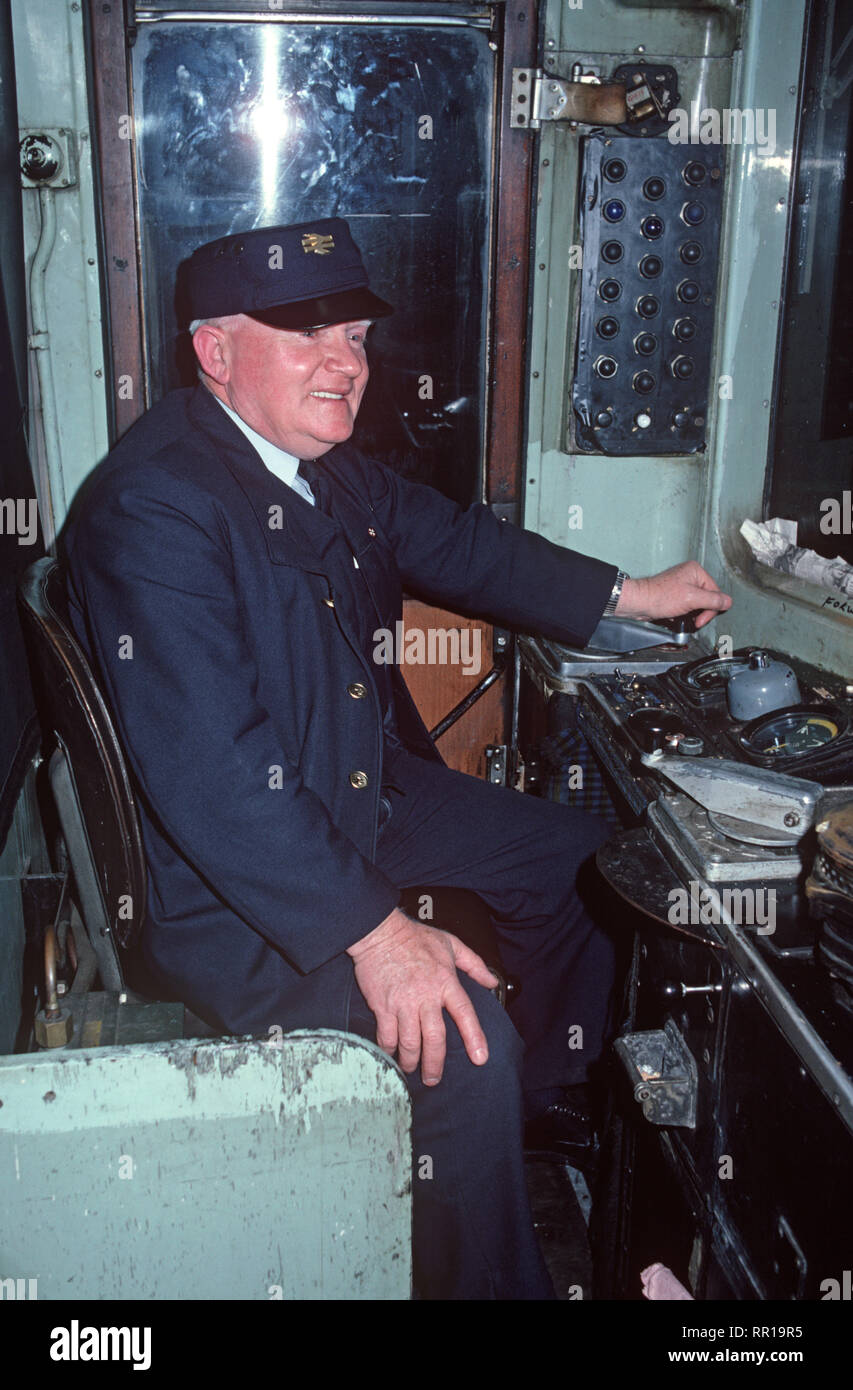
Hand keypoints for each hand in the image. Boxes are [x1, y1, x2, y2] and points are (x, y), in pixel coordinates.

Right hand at [347, 906, 498, 1084]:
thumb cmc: (414, 937)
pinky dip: (389, 1050)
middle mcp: (426, 996)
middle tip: (434, 1079)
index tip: (480, 1058)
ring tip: (412, 1070)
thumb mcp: (450, 944)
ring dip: (411, 1062)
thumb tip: (492, 982)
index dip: (474, 1038)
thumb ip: (474, 964)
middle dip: (435, 1064)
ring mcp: (403, 1003)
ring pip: (410, 1043)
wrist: (379, 932)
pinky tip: (391, 1055)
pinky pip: (387, 1036)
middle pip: (435, 1039)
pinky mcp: (383, 1006)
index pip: (465, 1014)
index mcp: (446, 982)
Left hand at [616, 561, 731, 629]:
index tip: (701, 618)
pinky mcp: (676, 596)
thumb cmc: (659, 596)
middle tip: (694, 620)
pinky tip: (677, 616)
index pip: (715, 592)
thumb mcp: (691, 599)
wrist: (639, 603)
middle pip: (707, 599)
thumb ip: (712, 601)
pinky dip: (684, 614)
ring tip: (682, 617)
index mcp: (696, 571)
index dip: (710, 609)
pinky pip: (687, 607)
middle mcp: (690, 576)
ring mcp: (682, 586)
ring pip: (697, 605)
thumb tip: (728, 602)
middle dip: (701, 612)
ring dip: (692, 615)